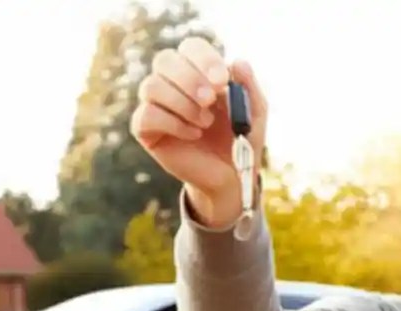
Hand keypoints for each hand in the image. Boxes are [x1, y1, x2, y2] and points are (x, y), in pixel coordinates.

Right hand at [130, 37, 267, 226]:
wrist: (231, 174)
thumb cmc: (241, 137)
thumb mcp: (254, 112)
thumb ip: (249, 86)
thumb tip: (237, 62)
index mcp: (198, 71)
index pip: (190, 47)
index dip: (203, 59)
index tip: (222, 81)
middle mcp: (173, 82)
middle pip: (165, 60)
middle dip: (189, 79)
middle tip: (210, 101)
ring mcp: (156, 104)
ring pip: (151, 86)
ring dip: (183, 104)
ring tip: (205, 123)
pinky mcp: (146, 129)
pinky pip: (146, 114)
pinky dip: (173, 124)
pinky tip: (193, 135)